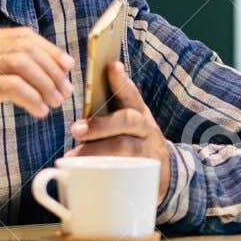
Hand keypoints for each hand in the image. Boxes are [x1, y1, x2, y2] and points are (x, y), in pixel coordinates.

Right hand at [0, 28, 74, 160]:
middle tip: (65, 91)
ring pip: (22, 64)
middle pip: (26, 47)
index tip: (67, 67)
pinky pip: (13, 87)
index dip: (49, 50)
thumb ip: (8, 67)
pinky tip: (39, 112)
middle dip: (52, 69)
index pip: (22, 36)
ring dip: (45, 84)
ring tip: (54, 103)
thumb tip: (52, 66)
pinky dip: (32, 99)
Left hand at [69, 61, 169, 202]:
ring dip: (96, 150)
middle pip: (127, 120)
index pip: (130, 93)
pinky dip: (105, 171)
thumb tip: (74, 108)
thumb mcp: (125, 124)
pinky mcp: (146, 171)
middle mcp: (145, 127)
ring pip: (124, 146)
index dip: (121, 80)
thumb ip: (105, 114)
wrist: (166, 172)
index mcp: (137, 111)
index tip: (112, 66)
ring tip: (73, 155)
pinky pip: (127, 170)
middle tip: (76, 129)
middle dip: (100, 124)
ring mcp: (147, 149)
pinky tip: (87, 173)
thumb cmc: (133, 141)